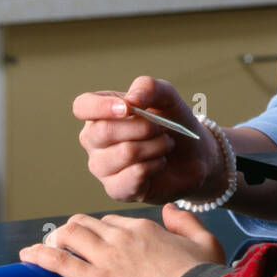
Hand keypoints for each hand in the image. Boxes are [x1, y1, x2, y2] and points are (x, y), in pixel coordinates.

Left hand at [20, 205, 224, 276]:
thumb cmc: (203, 276)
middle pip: (86, 224)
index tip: (96, 240)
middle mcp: (122, 237)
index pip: (112, 221)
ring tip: (42, 248)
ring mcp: (108, 258)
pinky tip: (28, 256)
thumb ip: (186, 221)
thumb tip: (171, 209)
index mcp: (145, 229)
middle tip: (63, 242)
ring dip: (54, 239)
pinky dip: (41, 256)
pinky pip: (60, 262)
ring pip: (70, 236)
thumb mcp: (205, 241)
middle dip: (71, 230)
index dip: (100, 229)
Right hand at [76, 75, 223, 204]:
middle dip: (143, 127)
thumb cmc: (173, 122)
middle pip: (103, 132)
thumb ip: (149, 87)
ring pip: (124, 153)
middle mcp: (93, 140)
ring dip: (155, 146)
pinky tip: (160, 162)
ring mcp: (101, 167)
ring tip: (166, 144)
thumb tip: (132, 99)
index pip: (82, 107)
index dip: (101, 107)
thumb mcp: (167, 97)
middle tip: (163, 127)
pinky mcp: (116, 189)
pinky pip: (133, 176)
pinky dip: (155, 165)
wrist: (194, 155)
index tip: (128, 108)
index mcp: (100, 113)